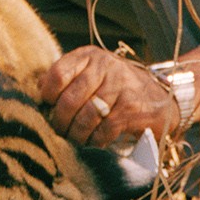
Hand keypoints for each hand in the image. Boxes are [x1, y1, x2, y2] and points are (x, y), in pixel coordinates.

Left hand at [41, 49, 177, 146]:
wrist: (163, 97)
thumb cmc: (119, 88)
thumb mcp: (95, 73)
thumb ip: (69, 78)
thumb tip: (37, 91)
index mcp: (91, 56)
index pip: (58, 73)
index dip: (47, 94)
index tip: (47, 107)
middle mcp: (106, 66)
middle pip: (69, 99)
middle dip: (60, 122)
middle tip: (59, 132)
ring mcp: (120, 87)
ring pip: (85, 117)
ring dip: (76, 134)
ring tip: (75, 140)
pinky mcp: (131, 108)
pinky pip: (104, 130)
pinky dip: (95, 141)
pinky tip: (94, 143)